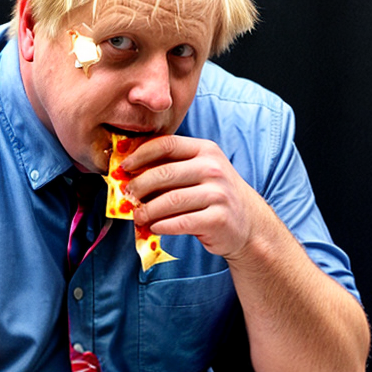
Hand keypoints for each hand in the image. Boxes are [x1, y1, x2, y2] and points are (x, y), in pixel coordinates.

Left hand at [121, 134, 266, 259]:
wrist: (248, 223)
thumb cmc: (213, 195)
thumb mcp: (198, 171)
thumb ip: (170, 166)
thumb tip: (128, 172)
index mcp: (205, 150)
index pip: (166, 144)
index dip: (140, 154)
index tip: (123, 167)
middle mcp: (213, 168)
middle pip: (164, 173)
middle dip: (139, 186)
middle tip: (126, 196)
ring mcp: (218, 194)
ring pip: (170, 200)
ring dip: (147, 210)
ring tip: (137, 216)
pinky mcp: (218, 219)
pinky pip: (181, 223)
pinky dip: (162, 226)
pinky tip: (154, 227)